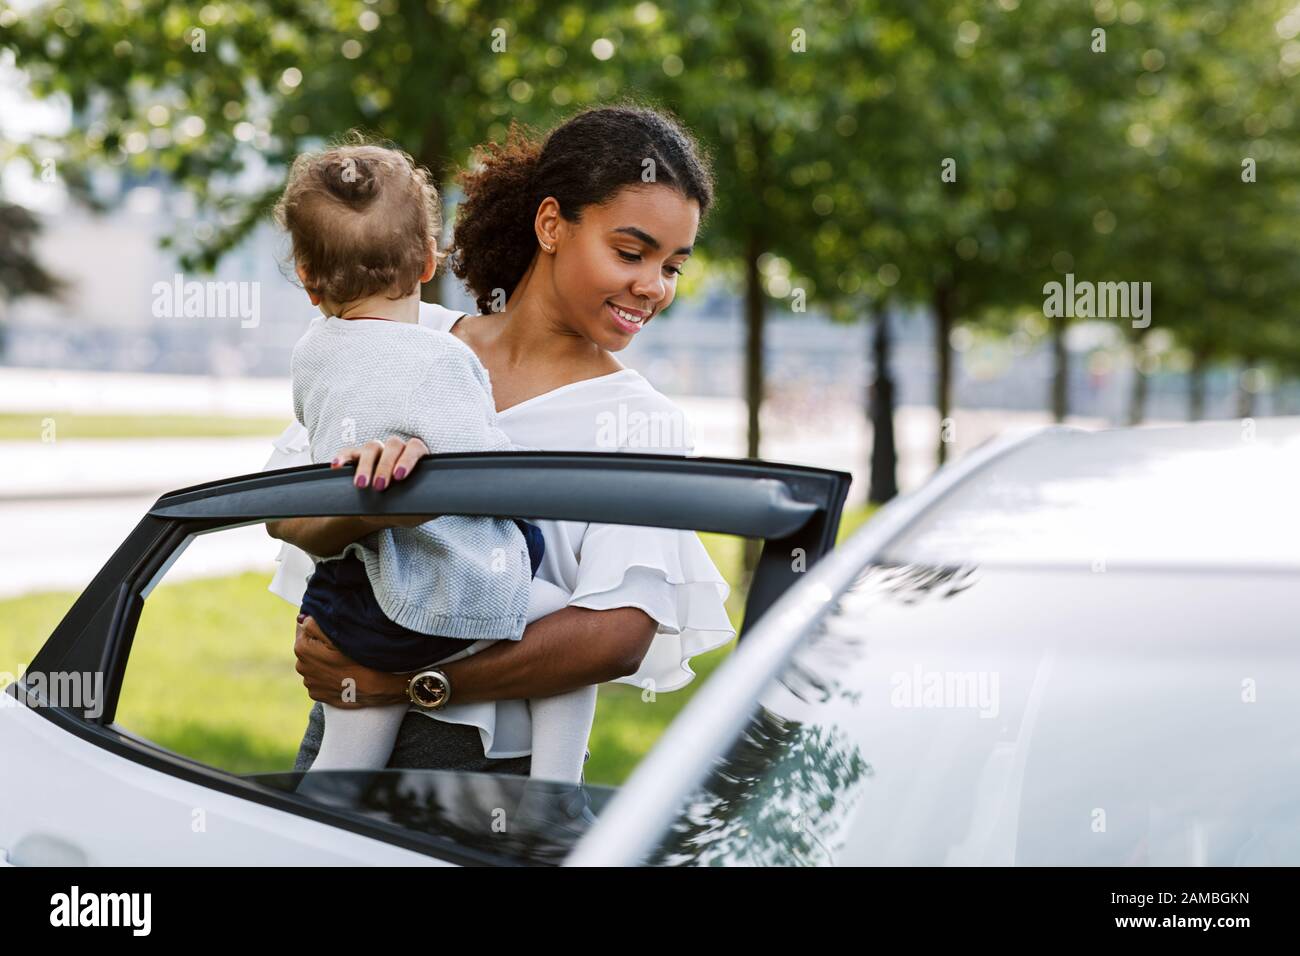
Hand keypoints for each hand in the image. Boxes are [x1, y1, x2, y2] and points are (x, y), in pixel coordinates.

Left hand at [294, 614, 409, 706]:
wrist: (374, 688)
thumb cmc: (359, 659)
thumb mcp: (339, 636)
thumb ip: (315, 625)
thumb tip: (302, 619)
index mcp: (302, 649)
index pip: (303, 628)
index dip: (318, 627)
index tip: (333, 632)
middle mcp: (301, 666)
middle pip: (308, 647)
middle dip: (319, 644)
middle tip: (341, 646)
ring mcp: (309, 682)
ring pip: (314, 664)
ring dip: (323, 661)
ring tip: (343, 661)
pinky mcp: (317, 694)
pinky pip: (319, 680)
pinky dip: (327, 676)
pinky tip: (341, 674)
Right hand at [331, 435, 435, 529]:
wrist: (380, 514)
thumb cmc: (405, 510)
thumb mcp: (419, 511)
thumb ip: (430, 504)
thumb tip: (442, 501)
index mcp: (415, 459)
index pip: (415, 448)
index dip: (408, 459)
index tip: (400, 477)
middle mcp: (396, 452)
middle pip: (392, 446)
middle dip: (385, 466)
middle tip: (380, 487)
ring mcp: (375, 453)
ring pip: (371, 447)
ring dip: (365, 465)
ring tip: (361, 485)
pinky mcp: (355, 458)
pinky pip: (348, 452)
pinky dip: (342, 457)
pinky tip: (337, 466)